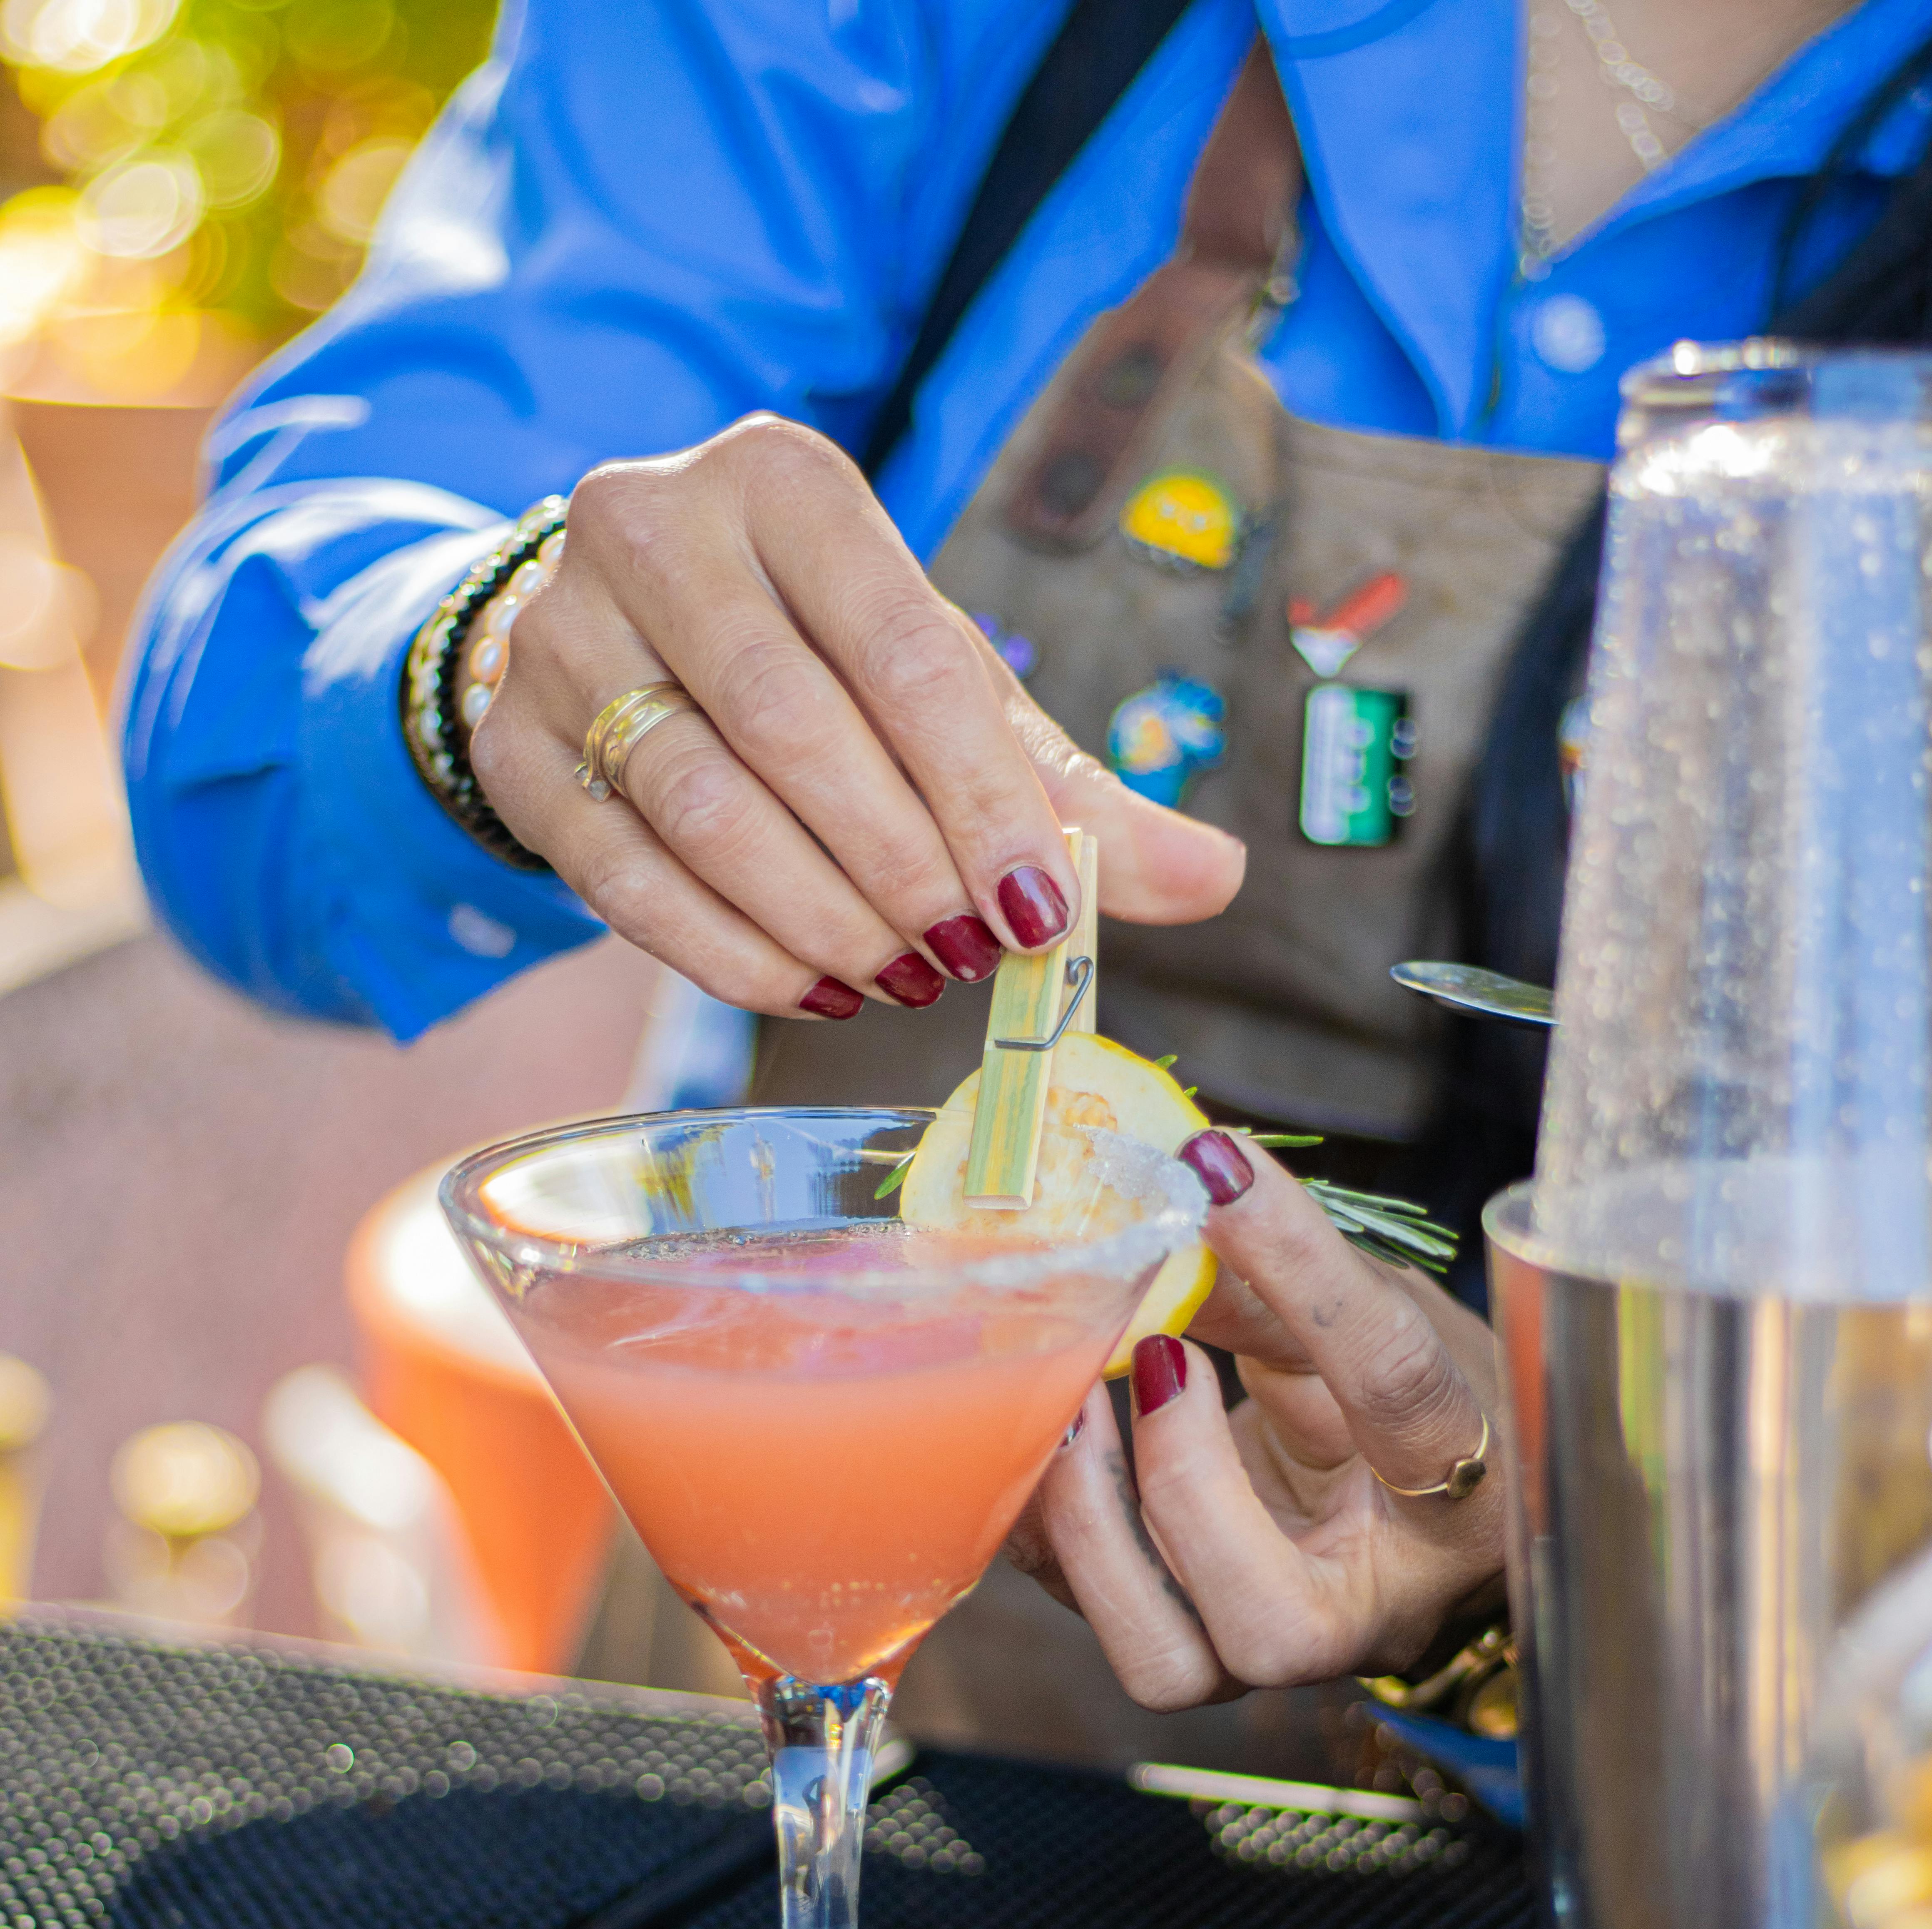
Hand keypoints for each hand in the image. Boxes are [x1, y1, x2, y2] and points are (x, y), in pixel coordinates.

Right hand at [464, 417, 1245, 1016]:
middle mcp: (656, 525)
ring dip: (818, 917)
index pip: (907, 652)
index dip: (982, 796)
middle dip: (900, 866)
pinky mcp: (512, 741)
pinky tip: (807, 987)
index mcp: (788, 481)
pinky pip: (621, 873)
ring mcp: (562, 629)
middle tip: (965, 955)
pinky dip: (726, 951)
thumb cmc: (816, 662)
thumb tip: (1216, 877)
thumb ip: (1067, 788)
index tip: (1039, 910)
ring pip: (703, 803)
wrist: (620, 641)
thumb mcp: (941, 693)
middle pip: (797, 728)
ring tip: (897, 977)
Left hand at [1008, 1132, 1505, 1707]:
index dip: (1302, 1270)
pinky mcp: (1199, 1650)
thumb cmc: (1405, 1408)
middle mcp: (1378, 1606)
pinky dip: (1054, 1530)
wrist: (1406, 1502)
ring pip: (1171, 1661)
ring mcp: (1281, 1650)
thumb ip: (1283, 1279)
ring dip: (1093, 1522)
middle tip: (1151, 1355)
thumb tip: (1180, 1190)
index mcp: (1469, 1491)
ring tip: (1075, 1400)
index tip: (1218, 1171)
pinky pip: (1097, 1619)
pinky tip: (1053, 1438)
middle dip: (1179, 1485)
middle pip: (1275, 1623)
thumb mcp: (1379, 1318)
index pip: (1395, 1386)